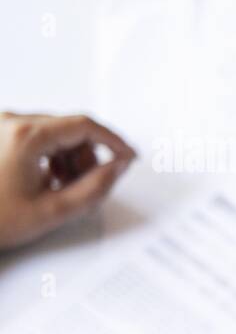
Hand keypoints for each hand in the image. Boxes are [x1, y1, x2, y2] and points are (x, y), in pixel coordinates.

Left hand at [0, 112, 134, 249]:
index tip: (127, 156)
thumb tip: (118, 167)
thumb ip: (96, 188)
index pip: (85, 125)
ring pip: (53, 132)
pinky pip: (33, 135)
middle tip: (89, 183)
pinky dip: (48, 155)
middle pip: (69, 128)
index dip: (114, 141)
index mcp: (26, 136)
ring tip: (61, 186)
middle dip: (87, 155)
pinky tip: (44, 179)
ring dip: (67, 156)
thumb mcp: (54, 210)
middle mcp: (10, 122)